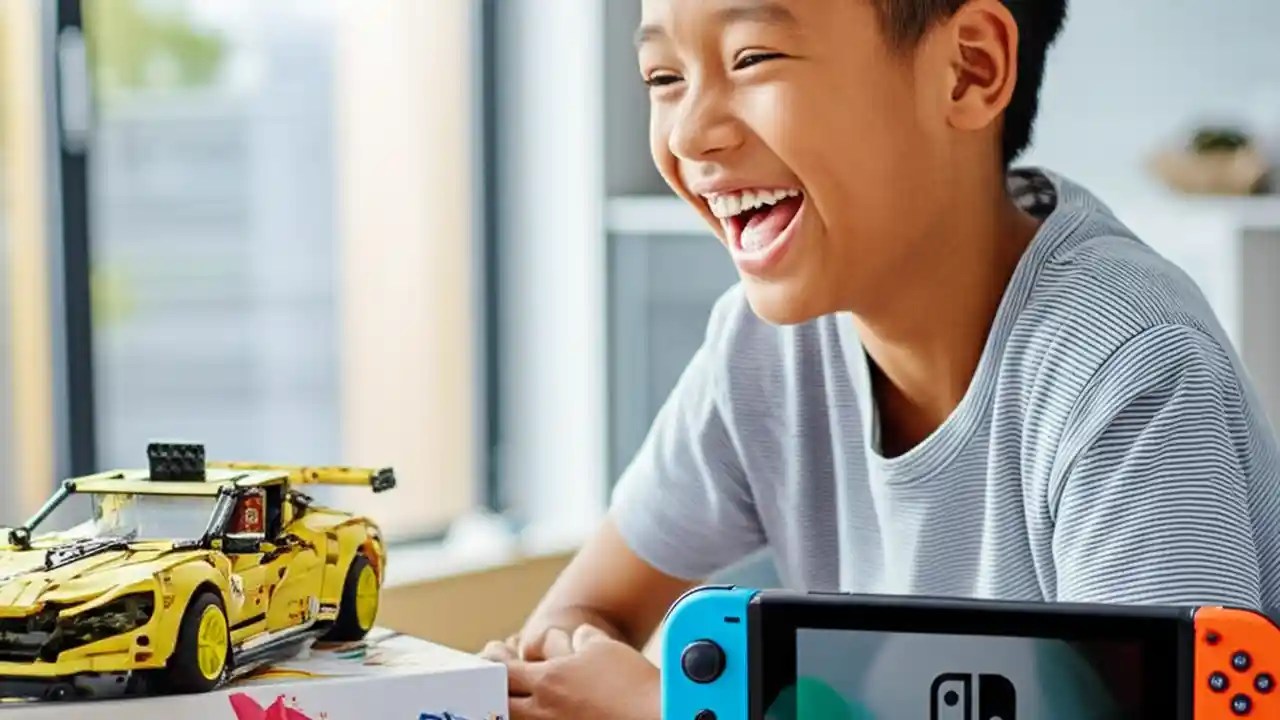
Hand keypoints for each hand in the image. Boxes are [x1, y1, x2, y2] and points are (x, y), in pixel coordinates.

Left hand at [482, 625, 659, 719]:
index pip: (501, 672)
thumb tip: (575, 636)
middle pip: (499, 705)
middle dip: (492, 692)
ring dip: (510, 710)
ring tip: (513, 701)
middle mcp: (544, 712)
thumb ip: (581, 638)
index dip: (491, 663)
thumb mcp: (603, 647)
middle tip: (492, 684)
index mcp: (549, 681)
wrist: (657, 716)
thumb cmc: (632, 683)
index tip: (492, 657)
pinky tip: (539, 714)